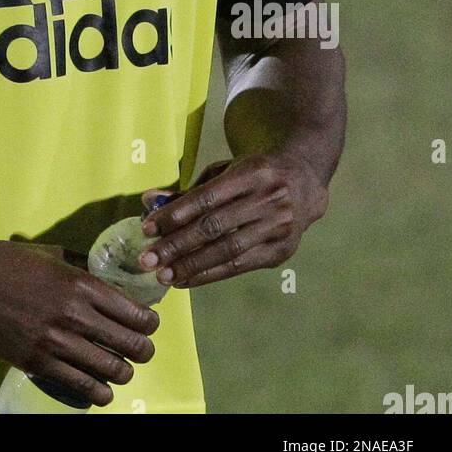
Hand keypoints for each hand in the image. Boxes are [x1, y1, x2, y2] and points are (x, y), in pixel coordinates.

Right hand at [0, 235, 158, 406]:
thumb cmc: (9, 262)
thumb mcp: (52, 254)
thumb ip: (82, 268)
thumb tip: (108, 279)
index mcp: (81, 284)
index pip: (135, 313)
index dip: (150, 323)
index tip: (149, 324)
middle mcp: (75, 315)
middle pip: (132, 345)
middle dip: (144, 349)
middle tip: (142, 349)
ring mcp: (57, 343)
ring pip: (113, 370)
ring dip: (124, 372)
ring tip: (122, 369)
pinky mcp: (39, 363)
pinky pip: (83, 387)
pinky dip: (99, 392)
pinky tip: (102, 390)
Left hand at [137, 152, 328, 287]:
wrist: (304, 180)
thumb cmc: (253, 175)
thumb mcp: (224, 172)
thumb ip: (188, 190)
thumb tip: (149, 201)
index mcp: (252, 173)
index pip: (206, 198)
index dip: (175, 214)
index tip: (147, 228)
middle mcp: (268, 200)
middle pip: (215, 227)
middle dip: (177, 245)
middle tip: (147, 259)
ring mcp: (278, 228)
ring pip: (227, 251)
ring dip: (191, 266)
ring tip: (163, 275)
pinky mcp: (281, 251)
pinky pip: (240, 267)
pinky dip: (210, 274)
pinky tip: (186, 279)